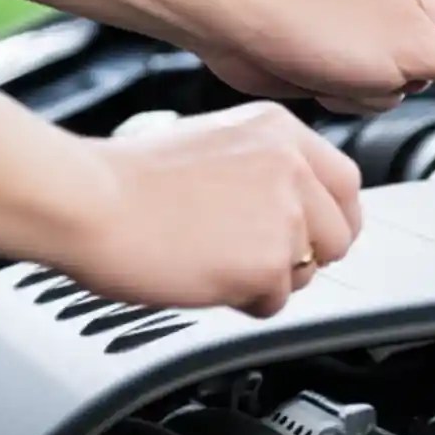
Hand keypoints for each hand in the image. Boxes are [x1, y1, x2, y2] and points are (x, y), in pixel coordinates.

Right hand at [65, 102, 359, 317]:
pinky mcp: (268, 263)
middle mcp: (293, 167)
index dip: (335, 218)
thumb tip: (299, 206)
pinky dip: (243, 302)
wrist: (87, 201)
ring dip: (268, 280)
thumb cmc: (129, 178)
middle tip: (258, 259)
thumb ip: (268, 167)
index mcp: (281, 131)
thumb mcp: (217, 143)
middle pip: (338, 235)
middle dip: (305, 257)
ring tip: (215, 260)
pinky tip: (205, 276)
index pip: (346, 183)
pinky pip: (274, 302)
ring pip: (306, 272)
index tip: (322, 236)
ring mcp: (286, 216)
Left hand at [195, 0, 434, 113]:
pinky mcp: (352, 58)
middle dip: (424, 82)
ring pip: (414, 89)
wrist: (243, 25)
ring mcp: (382, 36)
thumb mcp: (411, 50)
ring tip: (349, 70)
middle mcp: (414, 12)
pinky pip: (378, 95)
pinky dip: (356, 96)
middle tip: (391, 72)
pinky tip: (330, 79)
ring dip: (382, 93)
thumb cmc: (319, 21)